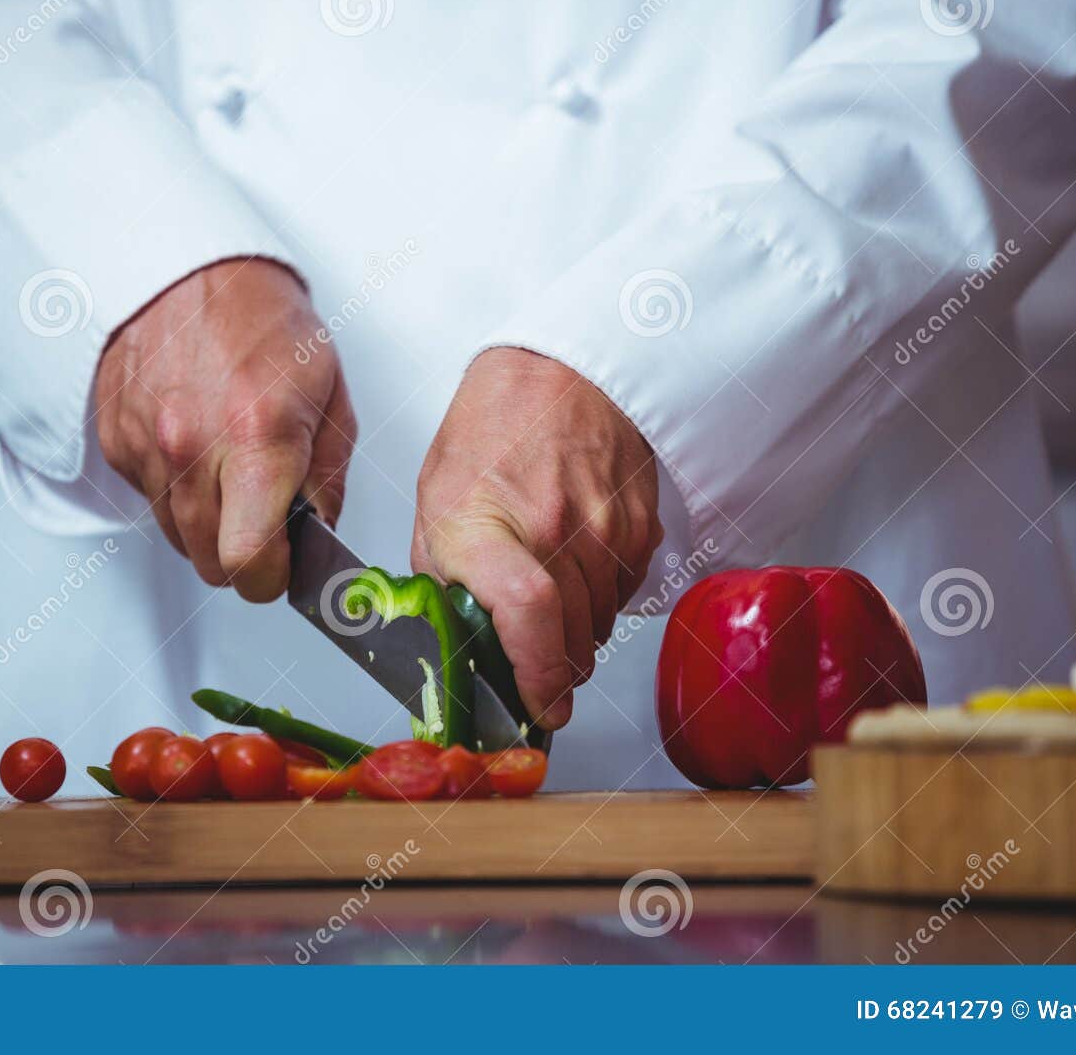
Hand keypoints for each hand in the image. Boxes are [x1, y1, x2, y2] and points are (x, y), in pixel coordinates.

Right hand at [93, 258, 355, 599]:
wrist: (187, 270)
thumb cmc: (265, 325)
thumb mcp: (329, 397)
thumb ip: (329, 480)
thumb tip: (321, 538)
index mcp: (257, 438)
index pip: (250, 563)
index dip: (274, 579)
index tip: (288, 566)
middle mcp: (192, 449)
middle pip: (212, 565)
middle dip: (247, 558)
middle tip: (268, 522)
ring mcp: (147, 448)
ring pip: (181, 540)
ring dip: (212, 527)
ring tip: (233, 474)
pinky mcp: (117, 445)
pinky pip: (153, 502)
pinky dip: (180, 493)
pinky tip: (199, 449)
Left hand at [413, 348, 661, 728]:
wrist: (560, 370)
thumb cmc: (491, 428)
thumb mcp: (435, 501)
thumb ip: (443, 579)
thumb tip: (455, 646)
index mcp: (484, 523)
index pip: (526, 614)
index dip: (537, 675)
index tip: (537, 704)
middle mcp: (551, 527)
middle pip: (570, 640)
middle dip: (551, 669)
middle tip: (533, 667)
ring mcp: (604, 527)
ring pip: (600, 626)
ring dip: (576, 634)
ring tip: (549, 598)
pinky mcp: (639, 526)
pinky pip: (625, 595)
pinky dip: (602, 599)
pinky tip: (576, 566)